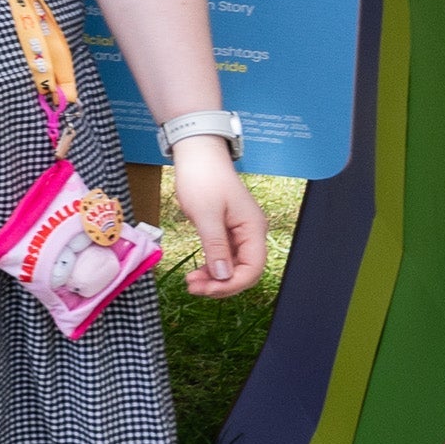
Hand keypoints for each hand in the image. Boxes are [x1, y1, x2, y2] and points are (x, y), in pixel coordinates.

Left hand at [171, 144, 269, 297]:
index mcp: (253, 229)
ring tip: (191, 282)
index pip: (253, 268)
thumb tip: (223, 276)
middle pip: (245, 271)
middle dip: (221, 284)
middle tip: (193, 288)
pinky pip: (224, 256)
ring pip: (233, 266)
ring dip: (215, 278)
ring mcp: (240, 232)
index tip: (207, 289)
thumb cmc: (202, 178)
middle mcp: (251, 233)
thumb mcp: (206, 214)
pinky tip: (198, 271)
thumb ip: (216, 246)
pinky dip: (212, 266)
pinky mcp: (227, 230)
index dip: (232, 284)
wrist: (197, 154)